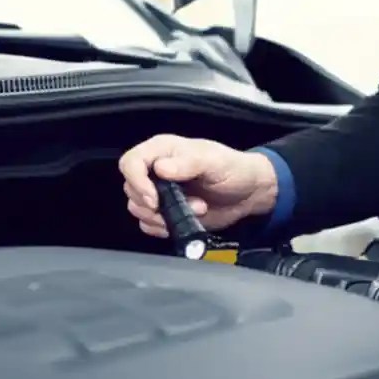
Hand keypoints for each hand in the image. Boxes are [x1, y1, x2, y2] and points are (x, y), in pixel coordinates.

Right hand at [118, 134, 278, 236]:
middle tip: (190, 205)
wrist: (248, 193)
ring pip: (138, 210)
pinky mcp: (165, 213)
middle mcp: (155, 170)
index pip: (130, 163)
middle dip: (157, 204)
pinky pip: (149, 225)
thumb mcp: (214, 161)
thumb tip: (161, 169)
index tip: (154, 199)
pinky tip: (187, 221)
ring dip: (164, 217)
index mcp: (162, 150)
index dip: (137, 182)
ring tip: (196, 210)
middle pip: (131, 189)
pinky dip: (164, 228)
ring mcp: (159, 193)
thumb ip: (189, 163)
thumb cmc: (233, 169)